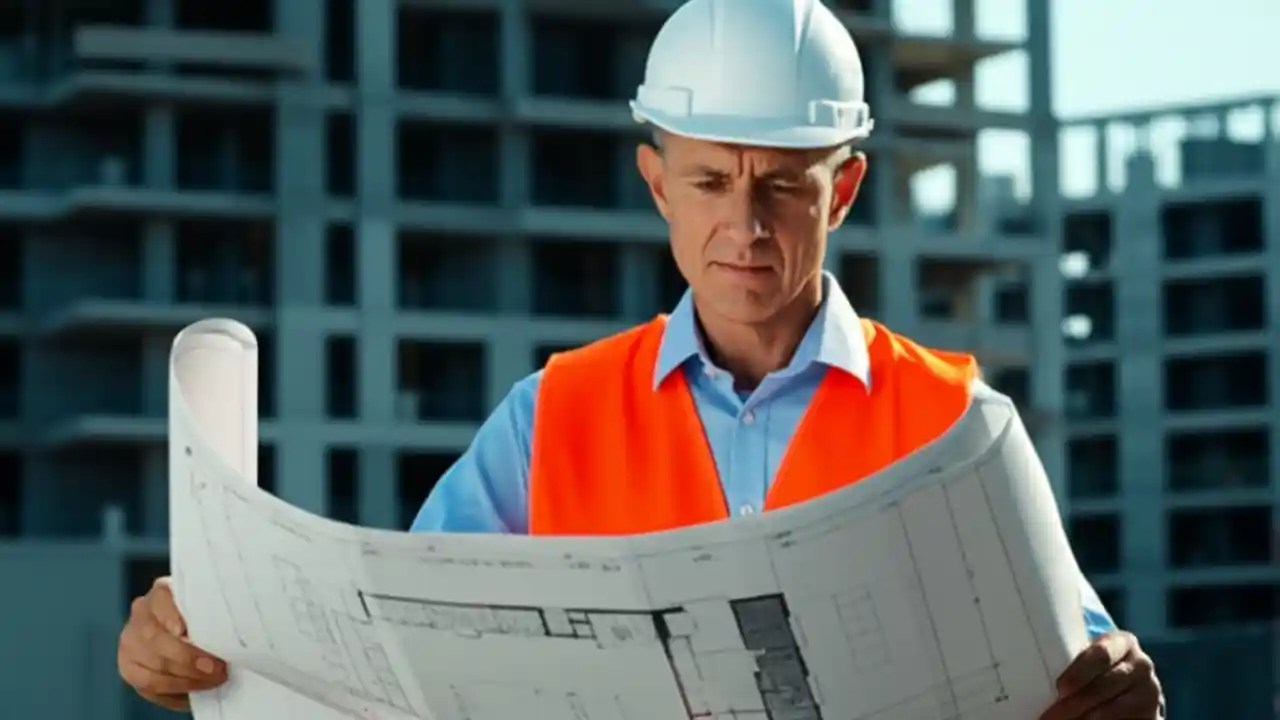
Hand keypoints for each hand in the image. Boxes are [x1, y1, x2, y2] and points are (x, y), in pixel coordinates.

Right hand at [117, 576, 228, 709]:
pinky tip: (196, 689)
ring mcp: (131, 644)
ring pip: (152, 666)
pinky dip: (176, 691)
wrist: (185, 634)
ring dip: (185, 679)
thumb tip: (230, 630)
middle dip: (187, 657)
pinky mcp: (130, 669)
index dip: (170, 615)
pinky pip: (149, 686)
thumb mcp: (207, 607)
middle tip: (216, 668)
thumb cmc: (204, 617)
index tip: (184, 631)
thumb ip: (211, 612)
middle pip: (153, 638)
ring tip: (212, 680)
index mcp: (160, 593)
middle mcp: (140, 616)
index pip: (161, 599)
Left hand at [1039, 630, 1162, 718]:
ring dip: (1083, 719)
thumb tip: (1032, 670)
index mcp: (1122, 642)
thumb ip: (1074, 659)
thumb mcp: (1090, 657)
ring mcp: (1150, 692)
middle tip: (1049, 716)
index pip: (1100, 654)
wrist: (1132, 687)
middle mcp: (1142, 665)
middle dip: (1073, 704)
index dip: (1078, 672)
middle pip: (1103, 687)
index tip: (1059, 688)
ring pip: (1111, 710)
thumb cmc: (1097, 668)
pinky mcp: (1152, 716)